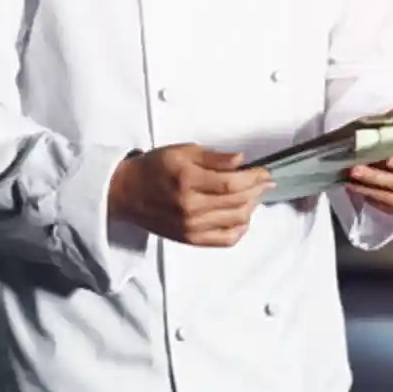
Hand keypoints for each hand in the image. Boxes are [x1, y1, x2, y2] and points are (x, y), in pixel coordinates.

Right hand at [109, 144, 273, 246]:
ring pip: (236, 220)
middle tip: (265, 181)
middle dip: (257, 190)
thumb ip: (212, 157)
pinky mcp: (191, 239)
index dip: (254, 177)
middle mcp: (191, 208)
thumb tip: (240, 159)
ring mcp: (192, 227)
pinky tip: (243, 216)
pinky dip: (241, 229)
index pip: (232, 183)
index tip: (264, 172)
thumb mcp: (181, 152)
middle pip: (237, 202)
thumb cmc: (154, 168)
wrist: (128, 193)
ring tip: (254, 195)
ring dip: (252, 207)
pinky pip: (226, 240)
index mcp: (188, 181)